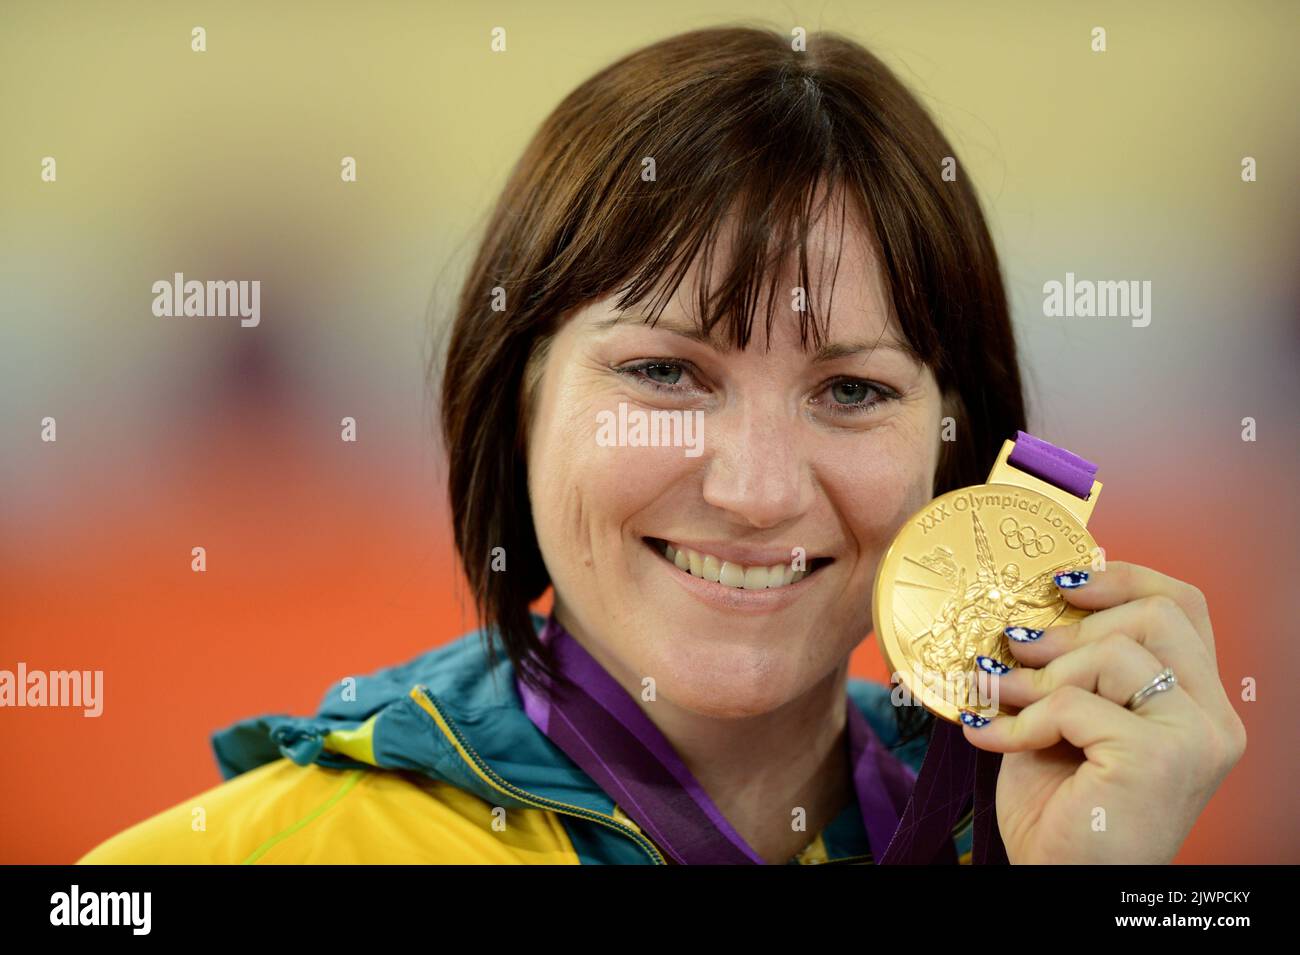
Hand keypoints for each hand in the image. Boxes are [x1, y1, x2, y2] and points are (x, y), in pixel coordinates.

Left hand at [960, 561, 1246, 863]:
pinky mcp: (1161, 758)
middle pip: (1155, 616)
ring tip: (998, 696)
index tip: (1062, 583)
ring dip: (1041, 674)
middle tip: (1016, 650)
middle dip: (1071, 627)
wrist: (1060, 882)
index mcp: (1198, 703)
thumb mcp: (1067, 718)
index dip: (1123, 579)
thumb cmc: (1062, 808)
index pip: (1183, 607)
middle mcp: (1213, 718)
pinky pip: (1076, 703)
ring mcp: (1195, 738)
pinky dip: (1022, 717)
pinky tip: (992, 737)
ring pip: (1117, 652)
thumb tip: (1041, 600)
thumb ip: (1073, 665)